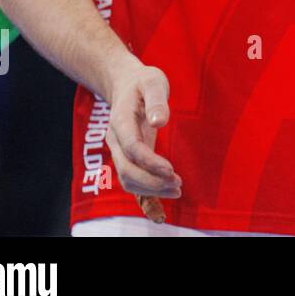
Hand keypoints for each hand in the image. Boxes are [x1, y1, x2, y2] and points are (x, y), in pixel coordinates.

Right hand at [103, 59, 180, 222]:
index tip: (171, 170)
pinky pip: (132, 184)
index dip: (150, 162)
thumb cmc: (142, 81)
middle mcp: (116, 141)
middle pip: (127, 170)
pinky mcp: (128, 158)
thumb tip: (160, 122)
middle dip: (152, 182)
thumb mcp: (153, 80)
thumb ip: (157, 99)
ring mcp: (119, 152)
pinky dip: (143, 201)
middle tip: (178, 185)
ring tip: (177, 191)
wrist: (124, 83)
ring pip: (128, 180)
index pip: (131, 148)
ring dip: (151, 191)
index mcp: (120, 121)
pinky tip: (160, 215)